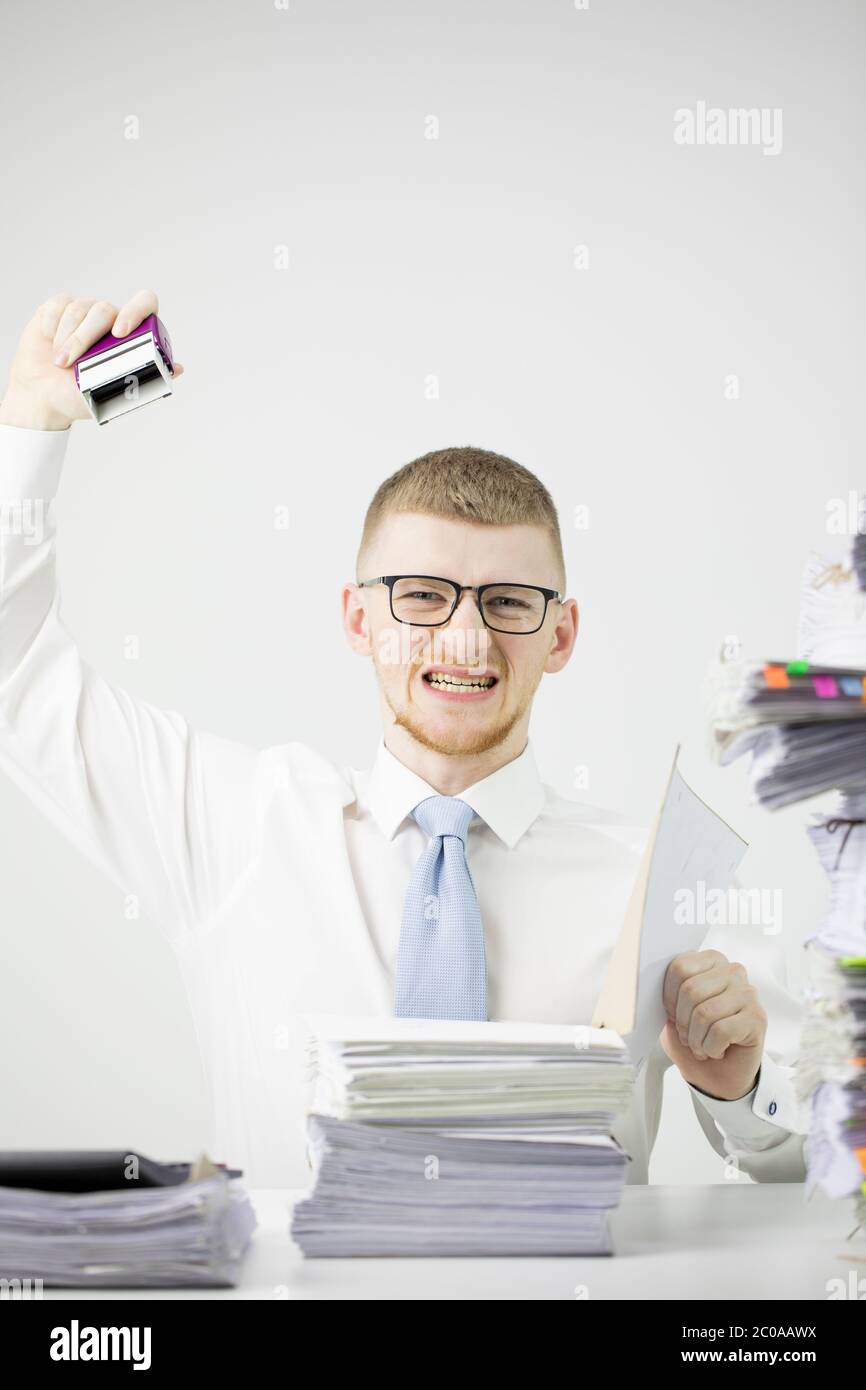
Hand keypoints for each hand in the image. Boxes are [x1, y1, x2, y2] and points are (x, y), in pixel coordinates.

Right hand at [0, 290, 183, 431]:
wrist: (43, 395)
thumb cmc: (81, 395)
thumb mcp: (112, 393)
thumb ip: (145, 378)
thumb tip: (179, 368)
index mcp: (130, 334)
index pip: (145, 304)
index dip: (136, 311)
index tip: (120, 333)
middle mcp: (110, 317)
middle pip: (105, 310)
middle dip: (88, 335)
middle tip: (74, 360)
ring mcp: (84, 310)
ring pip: (79, 310)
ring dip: (68, 340)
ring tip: (61, 363)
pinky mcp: (58, 307)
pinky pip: (58, 307)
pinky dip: (52, 329)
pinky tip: (51, 345)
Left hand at [659, 948, 766, 1099]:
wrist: (718, 1077)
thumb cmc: (695, 1040)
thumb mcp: (671, 1015)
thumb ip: (663, 994)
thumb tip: (641, 980)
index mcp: (709, 961)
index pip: (679, 967)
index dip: (669, 998)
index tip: (672, 1016)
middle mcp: (732, 971)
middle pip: (691, 989)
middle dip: (682, 1022)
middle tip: (688, 1037)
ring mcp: (748, 993)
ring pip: (705, 1012)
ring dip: (696, 1039)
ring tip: (702, 1046)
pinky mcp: (757, 1017)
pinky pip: (721, 1031)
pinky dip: (711, 1048)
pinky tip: (718, 1050)